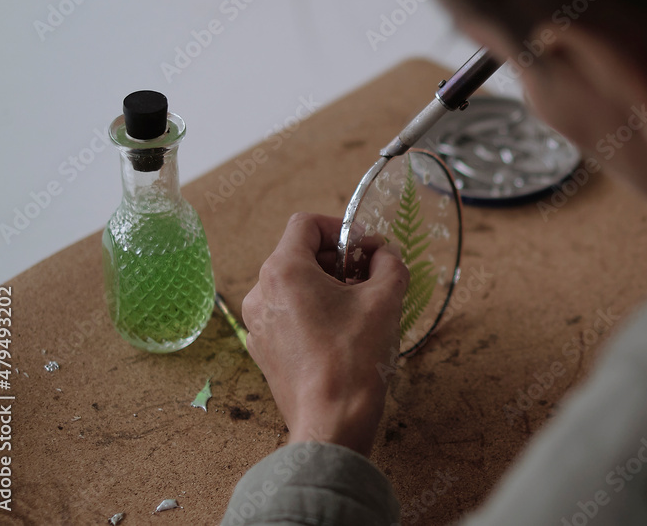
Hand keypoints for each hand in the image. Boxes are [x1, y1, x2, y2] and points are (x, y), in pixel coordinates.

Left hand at [240, 212, 408, 455]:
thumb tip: (384, 254)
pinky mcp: (263, 350)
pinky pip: (288, 314)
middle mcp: (260, 293)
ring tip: (360, 306)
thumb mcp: (385, 299)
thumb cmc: (355, 358)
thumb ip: (389, 263)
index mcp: (282, 271)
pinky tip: (343, 331)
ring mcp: (258, 324)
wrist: (332, 421)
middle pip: (299, 254)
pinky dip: (315, 310)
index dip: (340, 227)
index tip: (366, 248)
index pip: (305, 224)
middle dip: (338, 260)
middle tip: (370, 277)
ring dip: (328, 286)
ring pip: (294, 285)